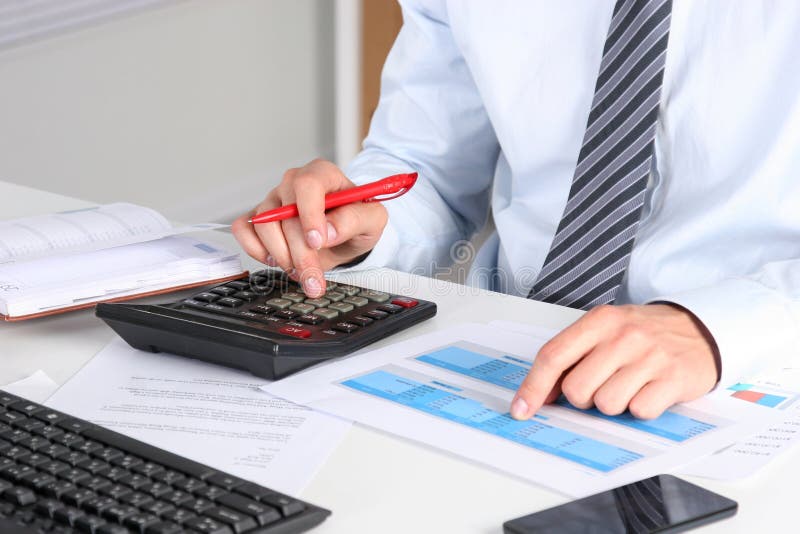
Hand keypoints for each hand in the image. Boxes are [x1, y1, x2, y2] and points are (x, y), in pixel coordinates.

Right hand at [232, 159, 387, 297]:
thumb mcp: (372, 220)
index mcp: (322, 174)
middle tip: (314, 278)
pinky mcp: (258, 217)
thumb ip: (355, 220)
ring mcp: (273, 199)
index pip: (307, 185)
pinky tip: (278, 260)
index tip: (318, 243)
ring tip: (302, 271)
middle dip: (300, 252)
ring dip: (282, 256)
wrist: (345, 235)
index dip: (309, 215)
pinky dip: (256, 250)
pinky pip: (243, 230)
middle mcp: (293, 182)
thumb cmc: (357, 221)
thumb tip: (327, 231)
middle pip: (284, 213)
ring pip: (263, 225)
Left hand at [510, 304, 719, 419]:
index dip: (532, 387)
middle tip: (601, 384)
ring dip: (613, 403)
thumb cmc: (644, 334)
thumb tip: (539, 393)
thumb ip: (572, 356)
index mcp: (599, 321)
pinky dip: (640, 408)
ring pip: (606, 404)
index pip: (553, 356)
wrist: (700, 330)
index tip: (521, 409)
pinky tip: (649, 390)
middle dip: (582, 397)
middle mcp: (623, 336)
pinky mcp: (673, 378)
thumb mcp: (606, 332)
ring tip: (629, 385)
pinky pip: (639, 411)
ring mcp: (650, 356)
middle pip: (576, 388)